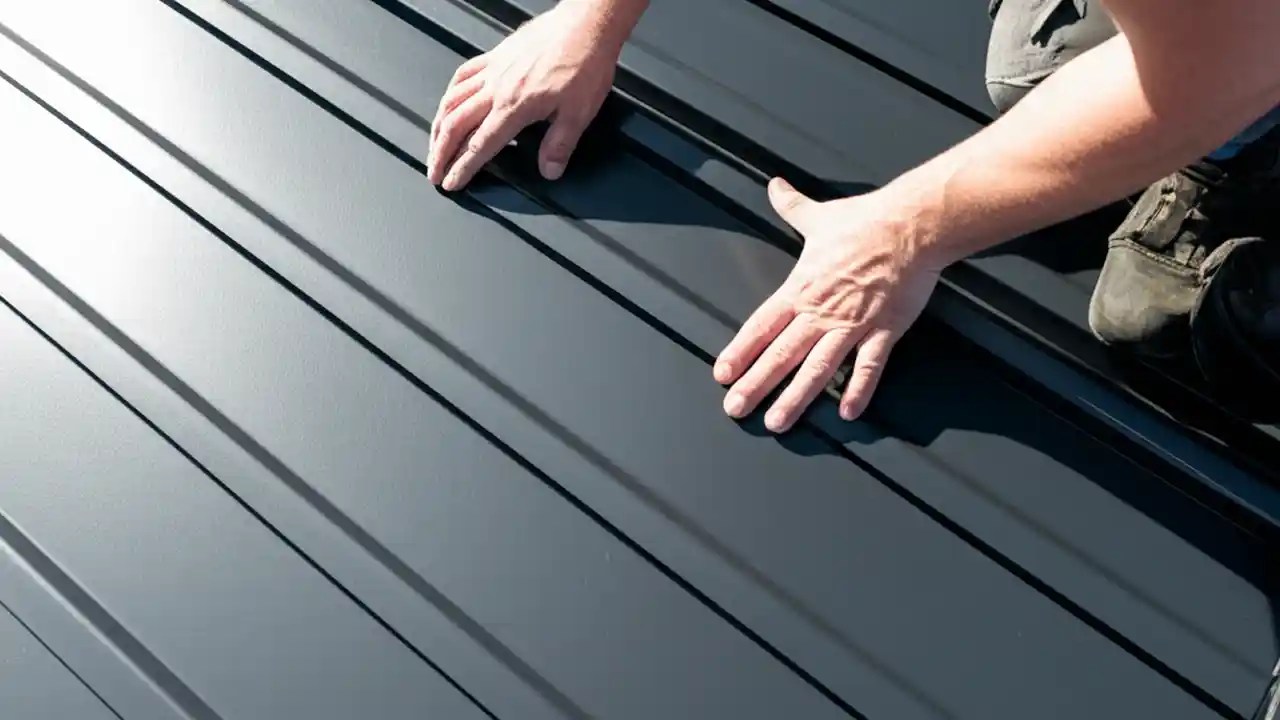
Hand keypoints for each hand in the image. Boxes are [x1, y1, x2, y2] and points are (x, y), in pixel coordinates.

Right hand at [427, 1, 624, 190]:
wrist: (585, 24)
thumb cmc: (585, 63)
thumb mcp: (579, 113)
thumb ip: (559, 145)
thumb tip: (549, 171)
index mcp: (515, 107)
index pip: (479, 145)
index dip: (462, 168)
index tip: (450, 183)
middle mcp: (497, 89)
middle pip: (456, 125)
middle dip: (441, 152)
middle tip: (434, 171)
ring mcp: (493, 70)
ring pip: (452, 100)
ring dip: (438, 126)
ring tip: (434, 144)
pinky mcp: (496, 56)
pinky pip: (463, 75)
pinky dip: (450, 93)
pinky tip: (448, 102)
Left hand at [714, 178, 942, 432]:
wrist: (912, 224)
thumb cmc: (866, 221)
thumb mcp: (820, 215)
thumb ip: (792, 206)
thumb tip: (774, 186)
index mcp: (801, 287)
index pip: (761, 325)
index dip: (740, 351)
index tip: (722, 374)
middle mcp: (821, 311)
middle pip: (780, 354)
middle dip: (755, 384)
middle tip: (735, 409)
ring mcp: (852, 323)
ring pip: (817, 368)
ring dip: (795, 398)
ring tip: (776, 422)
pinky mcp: (884, 329)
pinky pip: (869, 366)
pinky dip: (858, 390)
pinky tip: (846, 413)